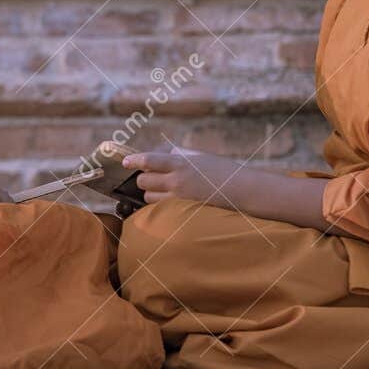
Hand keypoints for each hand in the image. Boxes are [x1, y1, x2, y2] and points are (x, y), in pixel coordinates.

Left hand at [124, 146, 244, 208]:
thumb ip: (180, 155)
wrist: (243, 191)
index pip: (149, 160)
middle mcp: (177, 181)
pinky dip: (159, 207)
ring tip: (164, 192)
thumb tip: (163, 154)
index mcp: (181, 163)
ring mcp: (179, 199)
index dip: (134, 160)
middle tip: (152, 179)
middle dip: (144, 180)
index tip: (124, 161)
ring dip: (151, 195)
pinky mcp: (183, 213)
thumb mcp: (200, 157)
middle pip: (144, 181)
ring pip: (149, 198)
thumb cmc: (223, 171)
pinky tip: (167, 203)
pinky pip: (160, 211)